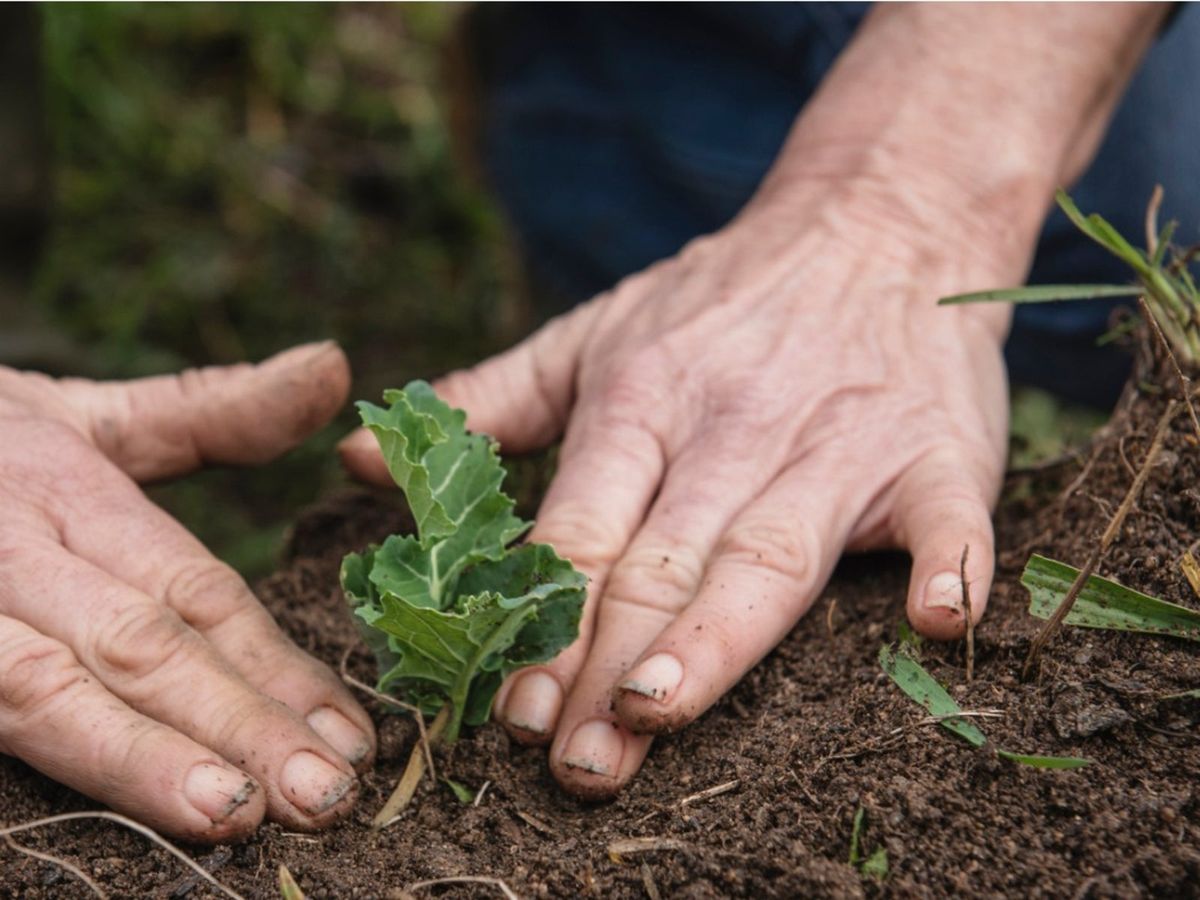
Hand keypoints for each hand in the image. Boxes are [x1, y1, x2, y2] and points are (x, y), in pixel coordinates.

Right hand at [0, 342, 374, 840]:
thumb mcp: (85, 415)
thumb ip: (211, 409)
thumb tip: (333, 368)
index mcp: (70, 491)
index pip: (196, 590)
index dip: (276, 666)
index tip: (349, 732)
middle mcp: (10, 549)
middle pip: (140, 646)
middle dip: (237, 726)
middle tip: (325, 795)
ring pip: (46, 692)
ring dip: (143, 762)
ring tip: (233, 815)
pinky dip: (52, 768)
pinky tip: (117, 817)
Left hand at [340, 179, 1020, 797]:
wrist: (871, 219)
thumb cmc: (718, 298)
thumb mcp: (593, 330)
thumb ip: (483, 399)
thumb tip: (354, 458)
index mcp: (641, 400)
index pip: (581, 528)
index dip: (543, 617)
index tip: (510, 708)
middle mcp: (731, 427)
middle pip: (662, 561)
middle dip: (608, 661)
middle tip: (573, 760)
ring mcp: (837, 441)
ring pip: (769, 553)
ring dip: (719, 636)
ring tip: (660, 710)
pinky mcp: (933, 451)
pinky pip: (948, 515)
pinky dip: (950, 563)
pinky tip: (939, 620)